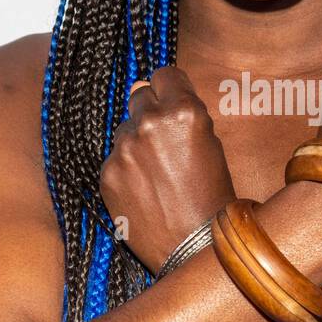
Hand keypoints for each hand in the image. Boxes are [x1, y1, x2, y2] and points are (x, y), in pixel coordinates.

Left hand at [99, 67, 235, 273]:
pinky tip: (144, 190)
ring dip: (136, 142)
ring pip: (124, 128)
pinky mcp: (108, 173)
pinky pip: (114, 158)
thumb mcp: (212, 145)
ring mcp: (125, 148)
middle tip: (164, 142)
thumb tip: (150, 91)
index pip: (164, 74)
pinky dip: (125, 169)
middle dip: (151, 113)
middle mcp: (151, 123)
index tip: (171, 101)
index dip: (170, 88)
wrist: (196, 247)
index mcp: (184, 111)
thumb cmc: (213, 198)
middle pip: (140, 96)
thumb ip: (183, 115)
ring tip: (156, 173)